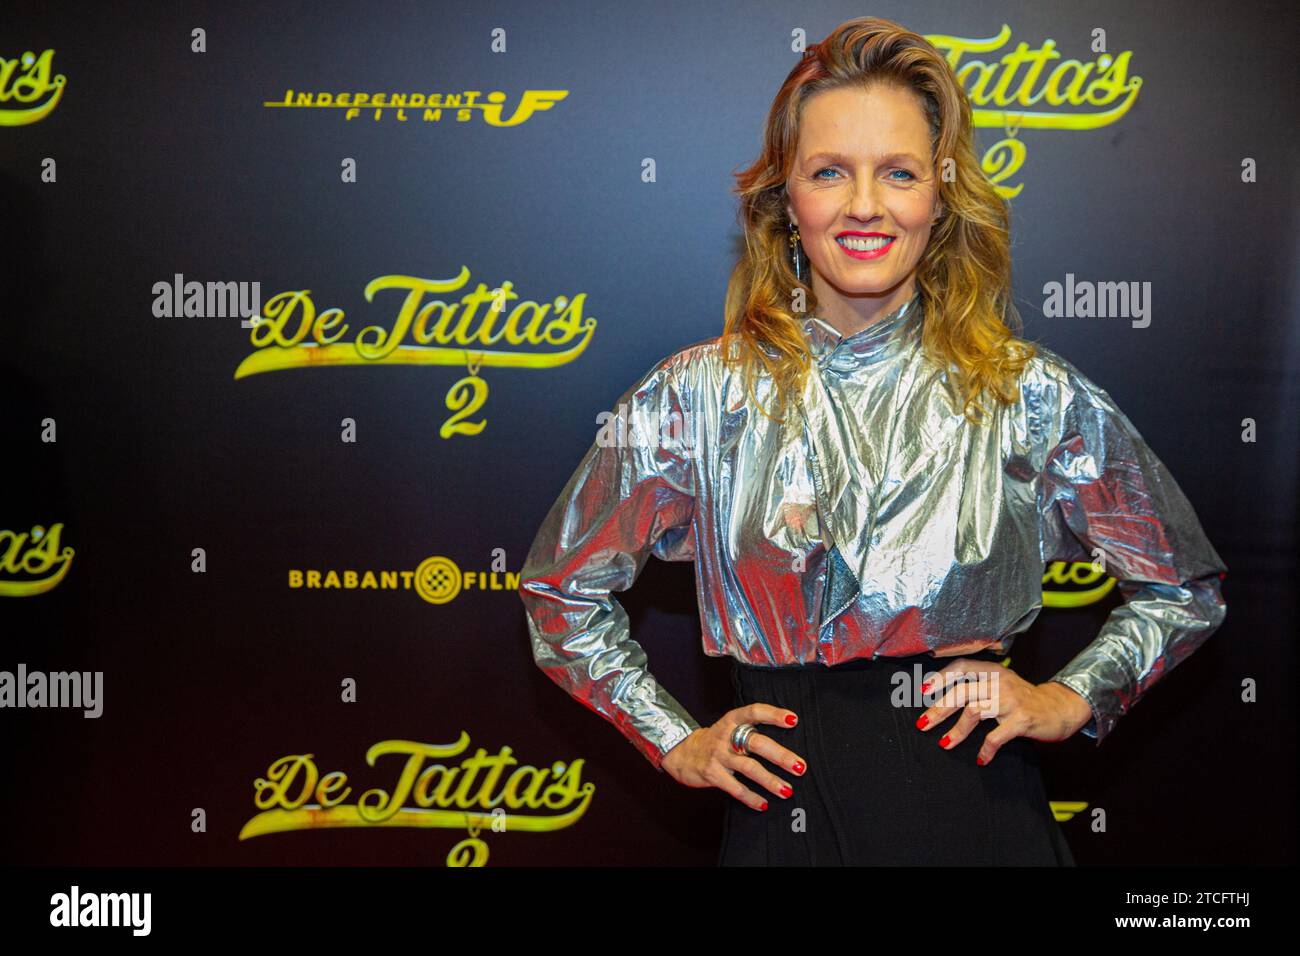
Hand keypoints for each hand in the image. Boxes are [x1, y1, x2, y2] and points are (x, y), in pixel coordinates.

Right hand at [660, 703, 806, 810]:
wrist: (681, 752)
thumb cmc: (715, 741)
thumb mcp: (729, 728)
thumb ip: (751, 731)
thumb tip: (786, 744)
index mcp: (732, 720)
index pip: (754, 712)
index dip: (773, 715)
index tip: (793, 720)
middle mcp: (726, 736)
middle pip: (757, 743)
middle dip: (780, 756)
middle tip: (800, 767)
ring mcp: (718, 755)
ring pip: (749, 768)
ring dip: (770, 781)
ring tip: (788, 791)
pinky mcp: (712, 773)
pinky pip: (735, 787)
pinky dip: (751, 797)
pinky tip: (763, 804)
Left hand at [914, 658, 1094, 764]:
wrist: (1060, 708)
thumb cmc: (1024, 699)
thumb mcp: (1002, 684)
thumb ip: (979, 684)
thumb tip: (942, 695)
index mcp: (992, 671)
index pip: (961, 667)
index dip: (940, 678)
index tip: (922, 691)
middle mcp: (1000, 682)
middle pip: (961, 692)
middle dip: (938, 709)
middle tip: (923, 724)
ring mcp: (1011, 700)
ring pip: (974, 712)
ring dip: (956, 731)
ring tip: (945, 744)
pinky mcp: (1022, 720)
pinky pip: (996, 736)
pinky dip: (986, 749)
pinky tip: (982, 758)